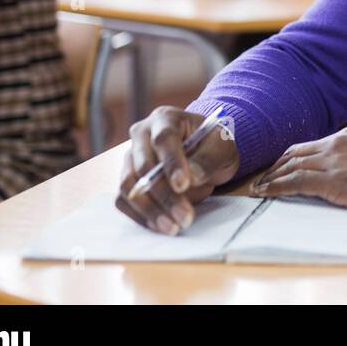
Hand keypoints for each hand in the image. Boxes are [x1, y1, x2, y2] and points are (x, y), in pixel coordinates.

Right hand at [116, 106, 240, 234]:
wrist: (205, 151)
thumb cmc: (213, 144)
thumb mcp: (222, 146)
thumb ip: (208, 158)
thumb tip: (191, 178)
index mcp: (166, 118)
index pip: (163, 139)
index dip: (172, 163)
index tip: (183, 185)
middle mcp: (142, 135)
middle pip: (142, 166)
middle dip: (164, 195)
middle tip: (185, 217)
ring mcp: (131, 157)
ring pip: (129, 186)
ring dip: (150, 210)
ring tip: (174, 227)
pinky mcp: (128, 179)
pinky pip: (124, 200)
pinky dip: (140, 216)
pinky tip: (161, 226)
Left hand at [252, 125, 346, 212]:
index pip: (311, 144)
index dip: (292, 156)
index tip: (282, 165)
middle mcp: (336, 144)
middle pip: (295, 152)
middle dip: (276, 165)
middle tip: (263, 177)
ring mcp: (333, 161)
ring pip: (290, 166)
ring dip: (271, 177)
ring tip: (258, 187)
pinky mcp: (333, 182)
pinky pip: (295, 183)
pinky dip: (276, 187)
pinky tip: (265, 193)